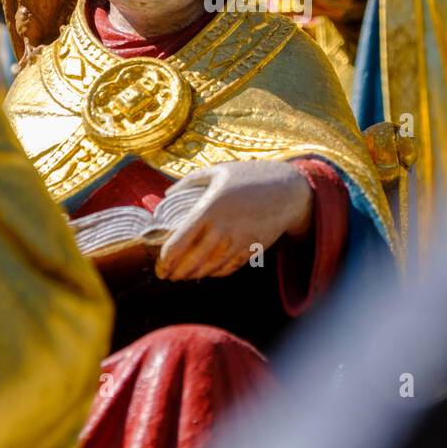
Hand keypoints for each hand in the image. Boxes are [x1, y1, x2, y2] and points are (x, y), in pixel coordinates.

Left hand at [156, 160, 313, 281]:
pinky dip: (214, 273)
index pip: (179, 243)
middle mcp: (222, 229)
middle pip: (192, 262)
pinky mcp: (251, 249)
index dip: (165, 259)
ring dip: (193, 275)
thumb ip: (190, 181)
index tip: (159, 265)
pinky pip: (228, 268)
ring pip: (209, 268)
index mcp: (209, 209)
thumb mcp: (218, 171)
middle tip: (166, 275)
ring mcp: (238, 242)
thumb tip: (167, 195)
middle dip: (176, 272)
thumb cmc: (250, 176)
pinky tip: (206, 272)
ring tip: (182, 276)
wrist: (287, 190)